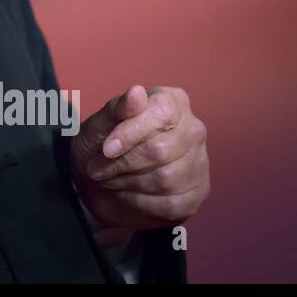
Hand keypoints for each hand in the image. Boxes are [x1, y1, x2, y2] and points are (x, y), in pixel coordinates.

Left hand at [70, 84, 209, 230]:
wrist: (100, 180)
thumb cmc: (103, 143)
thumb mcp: (100, 123)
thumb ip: (117, 108)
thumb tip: (136, 93)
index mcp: (173, 101)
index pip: (161, 113)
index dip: (131, 133)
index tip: (106, 149)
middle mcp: (193, 130)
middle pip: (161, 150)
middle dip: (122, 163)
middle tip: (96, 168)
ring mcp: (200, 162)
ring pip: (166, 179)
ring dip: (127, 183)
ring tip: (108, 179)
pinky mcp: (198, 192)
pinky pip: (171, 204)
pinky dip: (139, 202)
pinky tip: (126, 194)